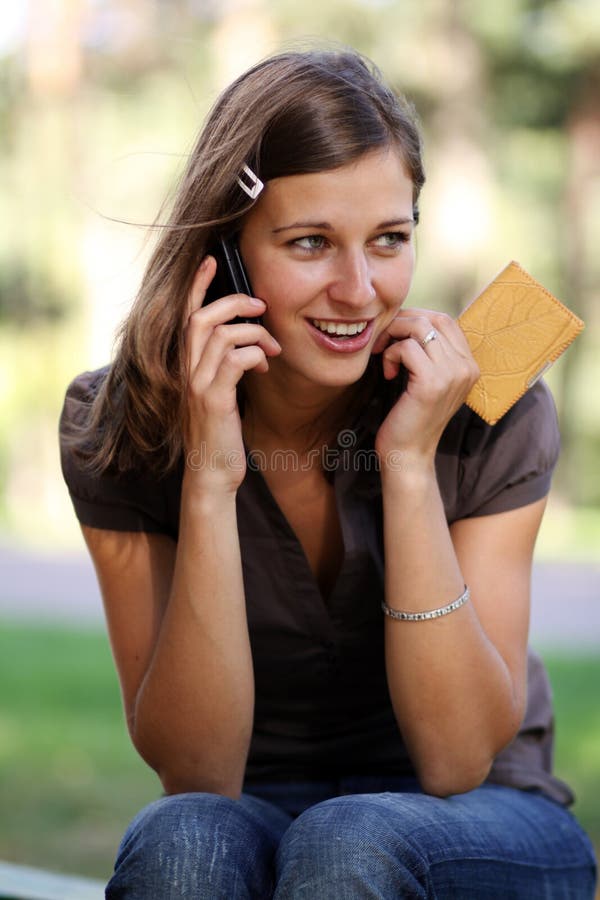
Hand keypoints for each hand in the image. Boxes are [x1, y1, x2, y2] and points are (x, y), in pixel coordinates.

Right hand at [183, 256, 280, 491]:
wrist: (212, 471)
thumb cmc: (220, 432)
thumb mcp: (220, 392)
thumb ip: (226, 365)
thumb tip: (249, 340)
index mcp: (186, 365)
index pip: (184, 314)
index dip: (197, 285)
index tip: (213, 261)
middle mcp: (185, 370)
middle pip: (199, 317)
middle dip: (234, 301)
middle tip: (261, 306)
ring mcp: (197, 385)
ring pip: (221, 335)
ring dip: (255, 333)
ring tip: (273, 348)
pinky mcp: (213, 400)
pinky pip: (236, 360)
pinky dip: (256, 355)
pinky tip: (266, 367)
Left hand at [374, 309, 478, 468]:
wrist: (408, 454)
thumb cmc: (411, 416)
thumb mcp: (427, 379)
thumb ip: (429, 352)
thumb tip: (409, 318)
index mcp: (469, 365)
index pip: (446, 320)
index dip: (416, 319)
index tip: (395, 335)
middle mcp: (467, 367)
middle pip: (434, 319)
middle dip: (402, 323)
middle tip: (383, 341)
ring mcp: (452, 374)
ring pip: (420, 328)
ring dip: (394, 336)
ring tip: (383, 355)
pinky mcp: (432, 383)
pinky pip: (406, 347)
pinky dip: (390, 355)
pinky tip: (388, 374)